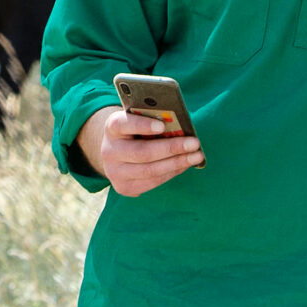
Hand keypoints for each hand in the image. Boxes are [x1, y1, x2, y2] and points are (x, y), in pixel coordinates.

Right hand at [74, 107, 201, 196]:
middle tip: (194, 143)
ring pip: (150, 171)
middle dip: (171, 148)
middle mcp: (109, 151)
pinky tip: (184, 164)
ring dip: (177, 163)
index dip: (142, 125)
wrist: (116, 152)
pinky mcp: (123, 187)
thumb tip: (181, 127)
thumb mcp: (138, 119)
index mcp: (112, 127)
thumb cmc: (135, 130)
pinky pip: (152, 182)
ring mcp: (114, 172)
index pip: (123, 124)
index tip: (162, 125)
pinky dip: (171, 172)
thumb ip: (153, 119)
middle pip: (142, 152)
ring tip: (196, 156)